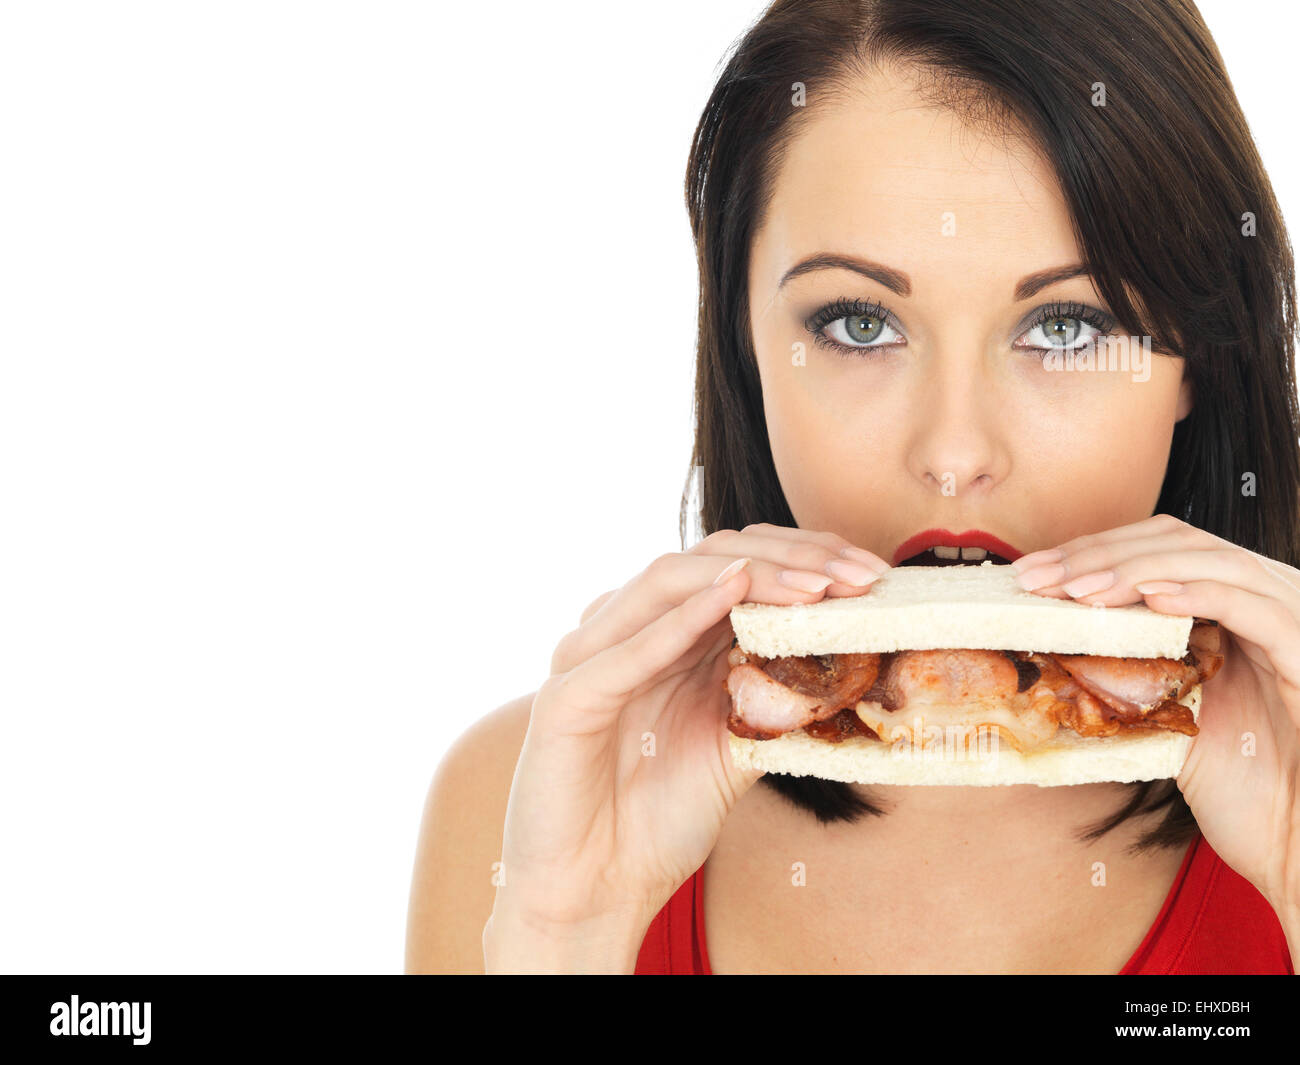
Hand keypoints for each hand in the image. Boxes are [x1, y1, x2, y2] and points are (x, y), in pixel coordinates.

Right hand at [488, 524, 888, 968]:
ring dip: (749, 576)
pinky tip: (732, 596)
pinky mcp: (565, 698)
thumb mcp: (738, 749)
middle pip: (708, 560)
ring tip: (814, 586)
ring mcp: (589, 656)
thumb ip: (775, 699)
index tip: (870, 574)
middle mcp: (625, 631)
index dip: (804, 558)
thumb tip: (854, 661)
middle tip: (858, 575)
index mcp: (665, 637)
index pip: (736, 566)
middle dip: (791, 558)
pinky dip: (681, 619)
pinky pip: (627, 649)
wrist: (594, 893)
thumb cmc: (658, 822)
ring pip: (668, 581)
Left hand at [1011, 513, 1299, 934]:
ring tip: (1076, 589)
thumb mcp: (1165, 717)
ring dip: (1134, 569)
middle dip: (1099, 554)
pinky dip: (1197, 593)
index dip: (1092, 552)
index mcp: (1232, 609)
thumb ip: (1124, 672)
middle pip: (1178, 543)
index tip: (1030, 574)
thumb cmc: (1239, 790)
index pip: (1157, 550)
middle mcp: (1266, 601)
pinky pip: (1253, 607)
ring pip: (1211, 562)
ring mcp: (1292, 620)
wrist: (1296, 845)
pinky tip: (1148, 600)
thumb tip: (1041, 646)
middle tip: (1036, 577)